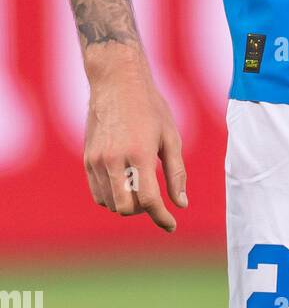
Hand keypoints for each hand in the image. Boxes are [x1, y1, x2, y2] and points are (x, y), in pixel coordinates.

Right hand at [83, 51, 187, 232]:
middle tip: (155, 199)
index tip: (171, 225)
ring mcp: (97, 160)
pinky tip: (125, 184)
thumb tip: (181, 204)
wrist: (117, 82)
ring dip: (127, 204)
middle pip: (126, 208)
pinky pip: (98, 194)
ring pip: (110, 204)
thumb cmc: (150, 107)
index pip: (149, 199)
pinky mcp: (88, 160)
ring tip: (141, 187)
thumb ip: (176, 172)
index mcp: (139, 152)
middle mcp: (114, 159)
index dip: (162, 217)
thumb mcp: (170, 136)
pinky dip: (112, 197)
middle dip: (144, 211)